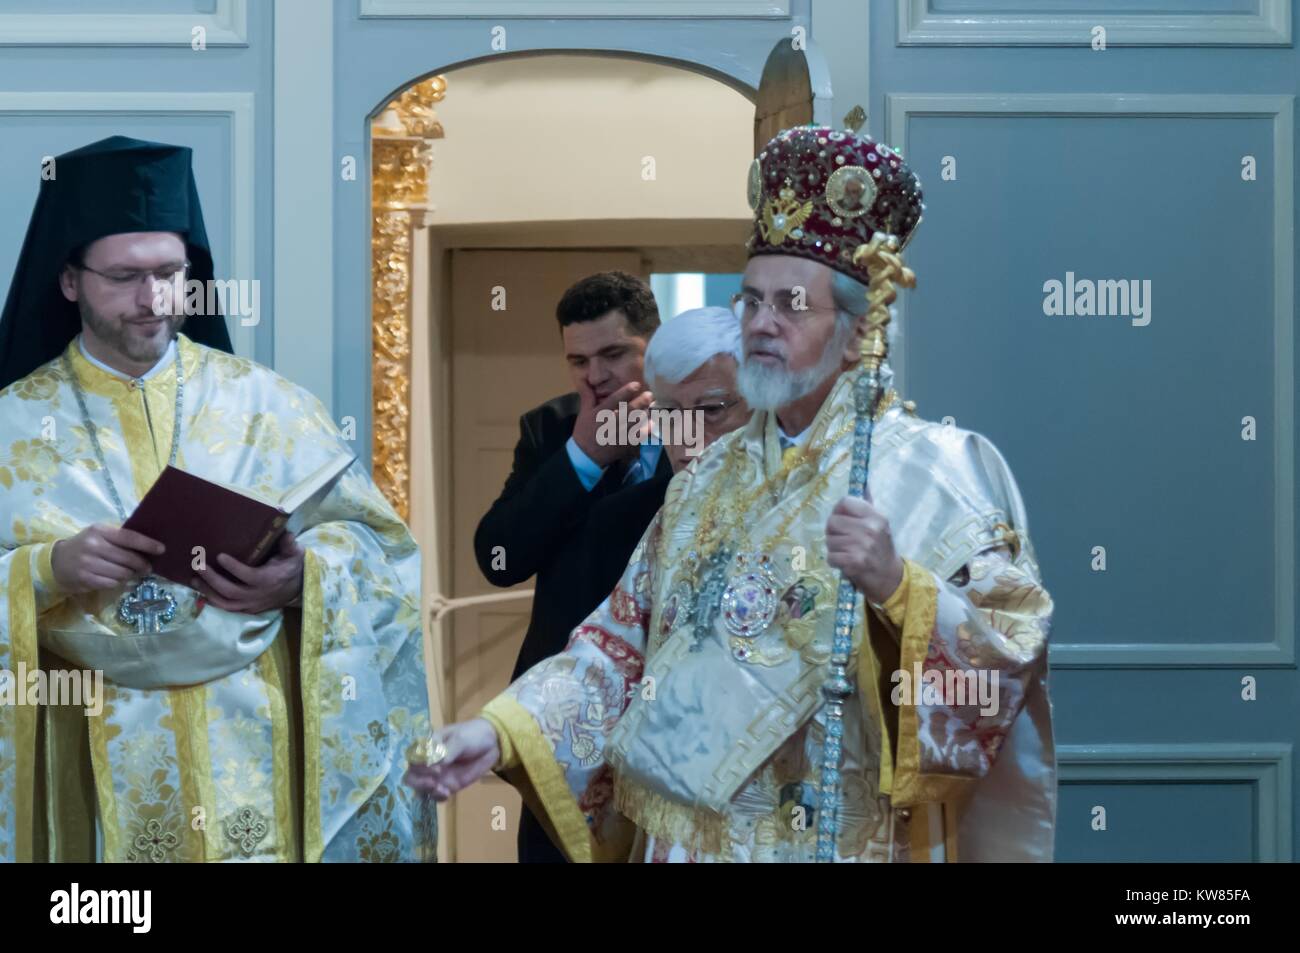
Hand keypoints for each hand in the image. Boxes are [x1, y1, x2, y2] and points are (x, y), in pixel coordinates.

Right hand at [50, 524, 164, 592]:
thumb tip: (148, 546)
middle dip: (142, 564)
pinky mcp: (85, 578)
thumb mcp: (98, 535)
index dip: (147, 544)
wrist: (56, 561)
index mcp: (99, 531)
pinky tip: (117, 578)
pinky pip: (112, 583)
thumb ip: (119, 538)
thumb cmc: (85, 546)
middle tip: (147, 567)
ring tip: (131, 573)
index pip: (129, 537)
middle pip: (128, 558)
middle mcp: (93, 546)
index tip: (161, 549)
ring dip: (130, 575)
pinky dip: (118, 582)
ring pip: (122, 573)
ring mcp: (88, 563)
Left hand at [191, 531, 304, 613]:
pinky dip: (213, 601)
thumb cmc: (292, 567)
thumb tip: (286, 533)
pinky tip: (201, 592)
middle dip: (212, 579)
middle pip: (230, 591)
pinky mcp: (247, 610)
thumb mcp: (295, 554)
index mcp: (268, 580)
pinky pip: (227, 609)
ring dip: (207, 592)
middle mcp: (257, 595)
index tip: (219, 556)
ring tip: (193, 580)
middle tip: (198, 566)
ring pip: (225, 603)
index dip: (233, 567)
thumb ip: (289, 545)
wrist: (298, 589)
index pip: (248, 575)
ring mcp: (251, 605)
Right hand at [403, 719, 500, 800]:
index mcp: (428, 747)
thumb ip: (448, 751)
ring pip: (421, 788)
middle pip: (411, 776)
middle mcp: (429, 762)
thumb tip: (436, 763)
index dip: (418, 766)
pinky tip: (446, 794)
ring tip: (442, 790)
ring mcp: (437, 776)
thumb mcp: (460, 739)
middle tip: (434, 782)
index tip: (435, 768)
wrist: (491, 743)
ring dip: (427, 791)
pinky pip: (436, 796)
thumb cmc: (473, 735)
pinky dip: (437, 797)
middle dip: (419, 782)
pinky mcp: (447, 786)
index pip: (412, 758)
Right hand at [572, 380, 653, 467]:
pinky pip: (637, 436)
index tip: (636, 384)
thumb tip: (586, 379)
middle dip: (640, 402)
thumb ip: (588, 396)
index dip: (626, 392)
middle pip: (628, 411)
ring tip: (651, 407)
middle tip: (650, 395)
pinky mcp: (623, 444)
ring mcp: (618, 434)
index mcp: (599, 413)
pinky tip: (651, 424)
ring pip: (634, 422)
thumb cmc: (584, 431)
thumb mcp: (583, 413)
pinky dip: (645, 430)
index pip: (614, 400)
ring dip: (644, 414)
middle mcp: (610, 423)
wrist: (585, 455)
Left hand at [825, 490, 904, 604]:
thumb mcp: (879, 525)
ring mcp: (862, 545)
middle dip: (833, 533)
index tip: (842, 521)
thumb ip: (867, 506)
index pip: (845, 502)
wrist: (890, 579)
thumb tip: (864, 484)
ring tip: (847, 553)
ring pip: (829, 540)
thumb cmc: (881, 550)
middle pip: (832, 521)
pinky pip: (831, 557)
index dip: (838, 511)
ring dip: (834, 549)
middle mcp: (869, 528)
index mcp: (875, 516)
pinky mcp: (854, 562)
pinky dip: (835, 562)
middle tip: (844, 541)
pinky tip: (846, 564)